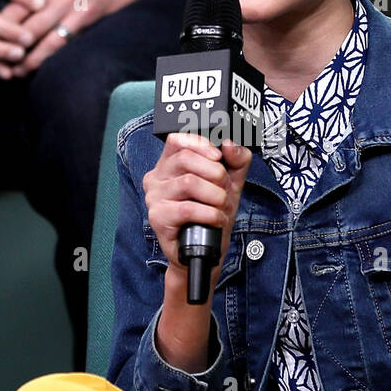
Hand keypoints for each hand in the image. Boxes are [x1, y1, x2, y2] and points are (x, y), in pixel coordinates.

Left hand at [9, 0, 102, 76]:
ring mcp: (75, 10)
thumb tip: (7, 5)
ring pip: (48, 40)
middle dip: (11, 47)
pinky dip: (52, 57)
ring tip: (16, 72)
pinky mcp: (88, 21)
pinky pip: (66, 43)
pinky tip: (41, 67)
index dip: (0, 25)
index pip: (18, 6)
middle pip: (30, 26)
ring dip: (31, 59)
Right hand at [144, 133, 251, 276]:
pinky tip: (216, 219)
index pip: (177, 140)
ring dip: (215, 196)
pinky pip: (187, 208)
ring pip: (189, 183)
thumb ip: (236, 161)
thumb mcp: (229, 183)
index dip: (200, 144)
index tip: (219, 157)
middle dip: (215, 173)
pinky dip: (209, 214)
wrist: (205, 250)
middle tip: (224, 189)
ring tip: (222, 207)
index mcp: (169, 164)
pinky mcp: (158, 217)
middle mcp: (156, 178)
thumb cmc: (211, 215)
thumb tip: (230, 146)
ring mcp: (154, 198)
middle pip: (185, 159)